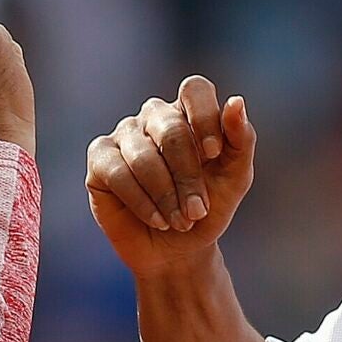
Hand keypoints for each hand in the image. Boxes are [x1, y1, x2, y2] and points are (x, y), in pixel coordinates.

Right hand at [85, 76, 257, 277]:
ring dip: (166, 195)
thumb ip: (241, 141)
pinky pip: (118, 173)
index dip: (204, 118)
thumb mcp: (234, 180)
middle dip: (188, 175)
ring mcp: (124, 135)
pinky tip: (158, 221)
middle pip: (171, 127)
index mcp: (188, 113)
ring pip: (143, 155)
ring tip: (180, 222)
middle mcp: (153, 117)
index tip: (213, 153)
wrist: (177, 251)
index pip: (195, 90)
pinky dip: (142, 201)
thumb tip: (236, 102)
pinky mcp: (99, 160)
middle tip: (197, 210)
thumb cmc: (206, 210)